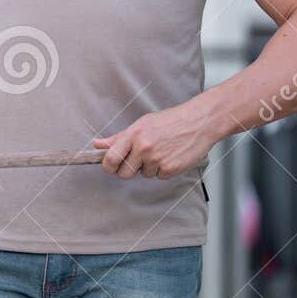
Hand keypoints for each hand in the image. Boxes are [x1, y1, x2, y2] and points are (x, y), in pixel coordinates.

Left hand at [92, 105, 224, 179]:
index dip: (108, 167)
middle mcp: (143, 148)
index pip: (111, 159)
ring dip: (149, 167)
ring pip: (144, 174)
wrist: (199, 122)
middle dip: (128, 170)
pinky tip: (170, 156)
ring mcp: (157, 159)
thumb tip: (97, 144)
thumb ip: (118, 137)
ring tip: (160, 151)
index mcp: (133, 135)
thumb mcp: (141, 124)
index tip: (110, 167)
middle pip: (124, 173)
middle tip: (137, 161)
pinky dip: (164, 170)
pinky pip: (160, 176)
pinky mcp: (171, 169)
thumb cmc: (170, 121)